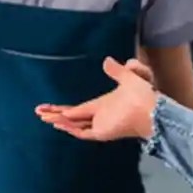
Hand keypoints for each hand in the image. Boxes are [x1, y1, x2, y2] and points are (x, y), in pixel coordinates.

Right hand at [35, 57, 158, 140]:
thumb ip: (118, 70)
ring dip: (59, 120)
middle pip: (72, 118)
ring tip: (42, 116)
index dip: (63, 108)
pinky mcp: (103, 132)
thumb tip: (107, 61)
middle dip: (55, 115)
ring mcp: (101, 126)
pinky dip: (70, 127)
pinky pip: (83, 131)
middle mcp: (99, 117)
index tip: (49, 107)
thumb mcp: (129, 76)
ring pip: (74, 126)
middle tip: (38, 113)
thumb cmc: (145, 95)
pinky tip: (58, 121)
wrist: (153, 109)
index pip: (77, 109)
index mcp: (103, 106)